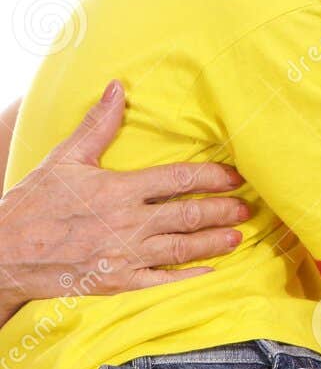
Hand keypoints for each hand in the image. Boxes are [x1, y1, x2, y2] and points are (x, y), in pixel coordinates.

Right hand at [0, 82, 246, 310]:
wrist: (2, 254)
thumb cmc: (32, 204)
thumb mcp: (64, 159)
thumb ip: (98, 125)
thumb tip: (118, 87)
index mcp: (118, 190)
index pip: (179, 178)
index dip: (213, 176)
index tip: (236, 176)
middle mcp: (126, 223)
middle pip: (188, 214)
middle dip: (222, 211)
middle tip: (247, 208)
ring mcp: (122, 256)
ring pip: (180, 248)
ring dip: (213, 242)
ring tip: (237, 237)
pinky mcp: (115, 282)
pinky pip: (159, 279)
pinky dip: (186, 275)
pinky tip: (207, 271)